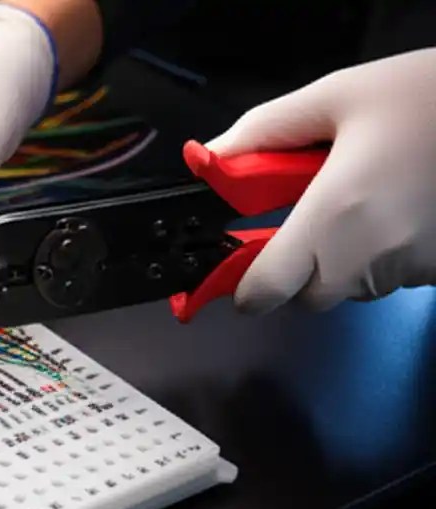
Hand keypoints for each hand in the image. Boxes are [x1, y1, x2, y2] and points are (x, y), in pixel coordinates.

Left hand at [206, 48, 435, 312]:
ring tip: (366, 200)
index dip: (244, 286)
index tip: (239, 267)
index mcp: (331, 216)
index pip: (264, 291)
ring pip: (352, 288)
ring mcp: (409, 268)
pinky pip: (393, 277)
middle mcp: (368, 255)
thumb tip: (211, 159)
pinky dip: (385, 255)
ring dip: (345, 260)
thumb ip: (263, 133)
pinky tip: (399, 209)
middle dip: (298, 266)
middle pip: (307, 296)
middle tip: (312, 215)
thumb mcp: (335, 97)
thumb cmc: (425, 96)